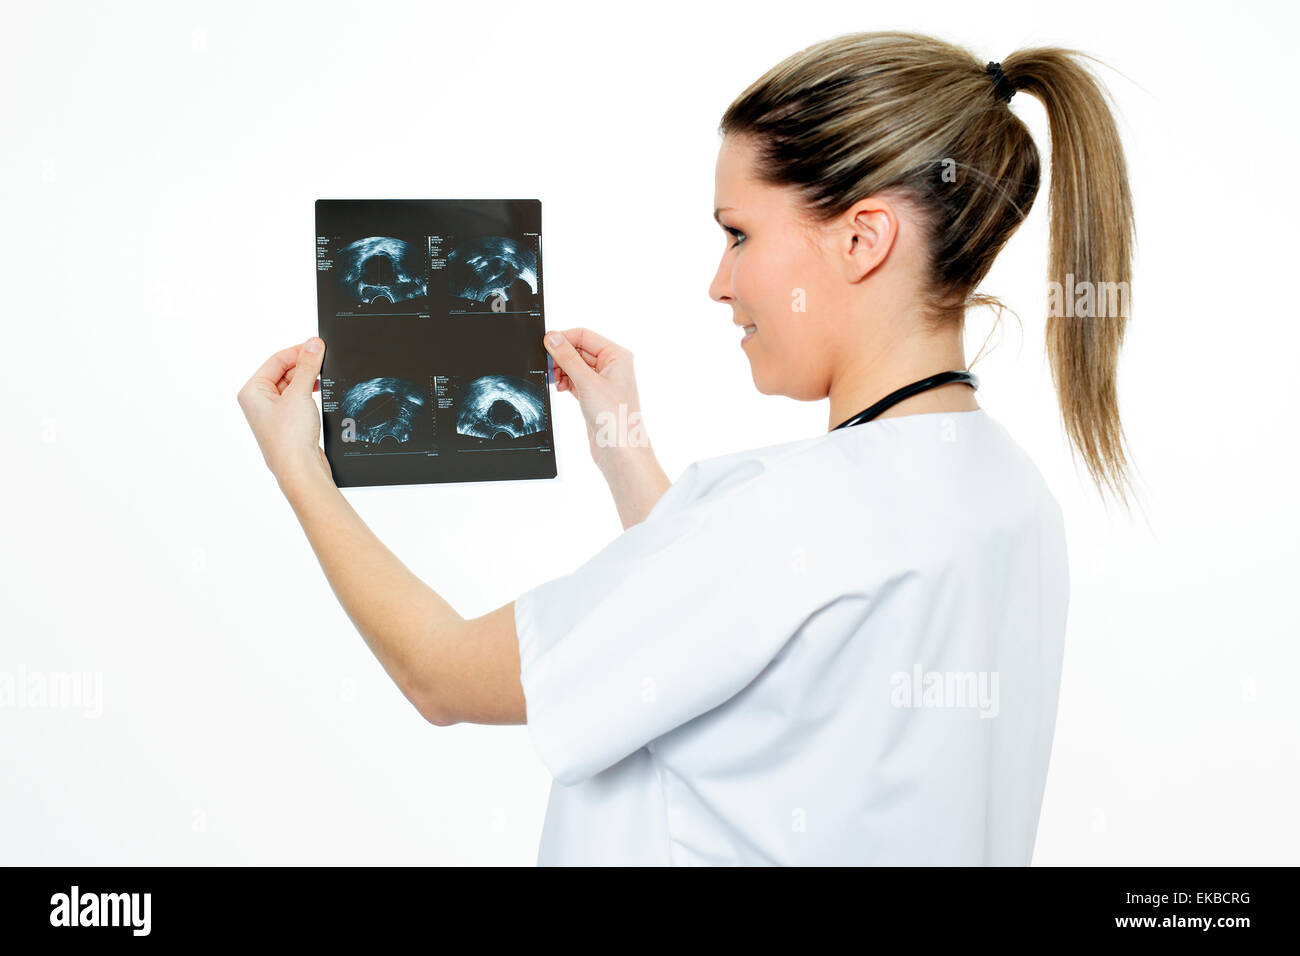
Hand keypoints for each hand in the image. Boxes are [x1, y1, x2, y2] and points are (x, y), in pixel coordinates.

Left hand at [237, 337, 331, 484]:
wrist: (299, 469)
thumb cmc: (289, 439)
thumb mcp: (300, 393)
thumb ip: (307, 366)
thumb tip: (313, 344)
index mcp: (252, 392)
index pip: (276, 360)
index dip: (297, 351)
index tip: (317, 346)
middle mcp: (259, 402)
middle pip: (284, 372)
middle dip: (304, 366)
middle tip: (324, 359)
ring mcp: (273, 414)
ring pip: (292, 386)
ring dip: (307, 380)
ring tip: (324, 378)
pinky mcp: (288, 424)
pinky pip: (298, 400)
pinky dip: (309, 393)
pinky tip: (321, 394)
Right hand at [544, 328, 651, 471]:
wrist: (619, 450)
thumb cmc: (615, 417)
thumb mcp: (587, 382)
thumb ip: (568, 358)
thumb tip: (553, 338)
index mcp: (617, 356)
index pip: (584, 335)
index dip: (564, 338)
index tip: (545, 345)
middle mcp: (612, 366)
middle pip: (578, 350)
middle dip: (561, 357)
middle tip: (548, 366)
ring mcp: (602, 382)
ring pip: (575, 366)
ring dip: (562, 371)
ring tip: (555, 381)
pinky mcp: (594, 396)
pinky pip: (575, 380)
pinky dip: (565, 382)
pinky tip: (560, 388)